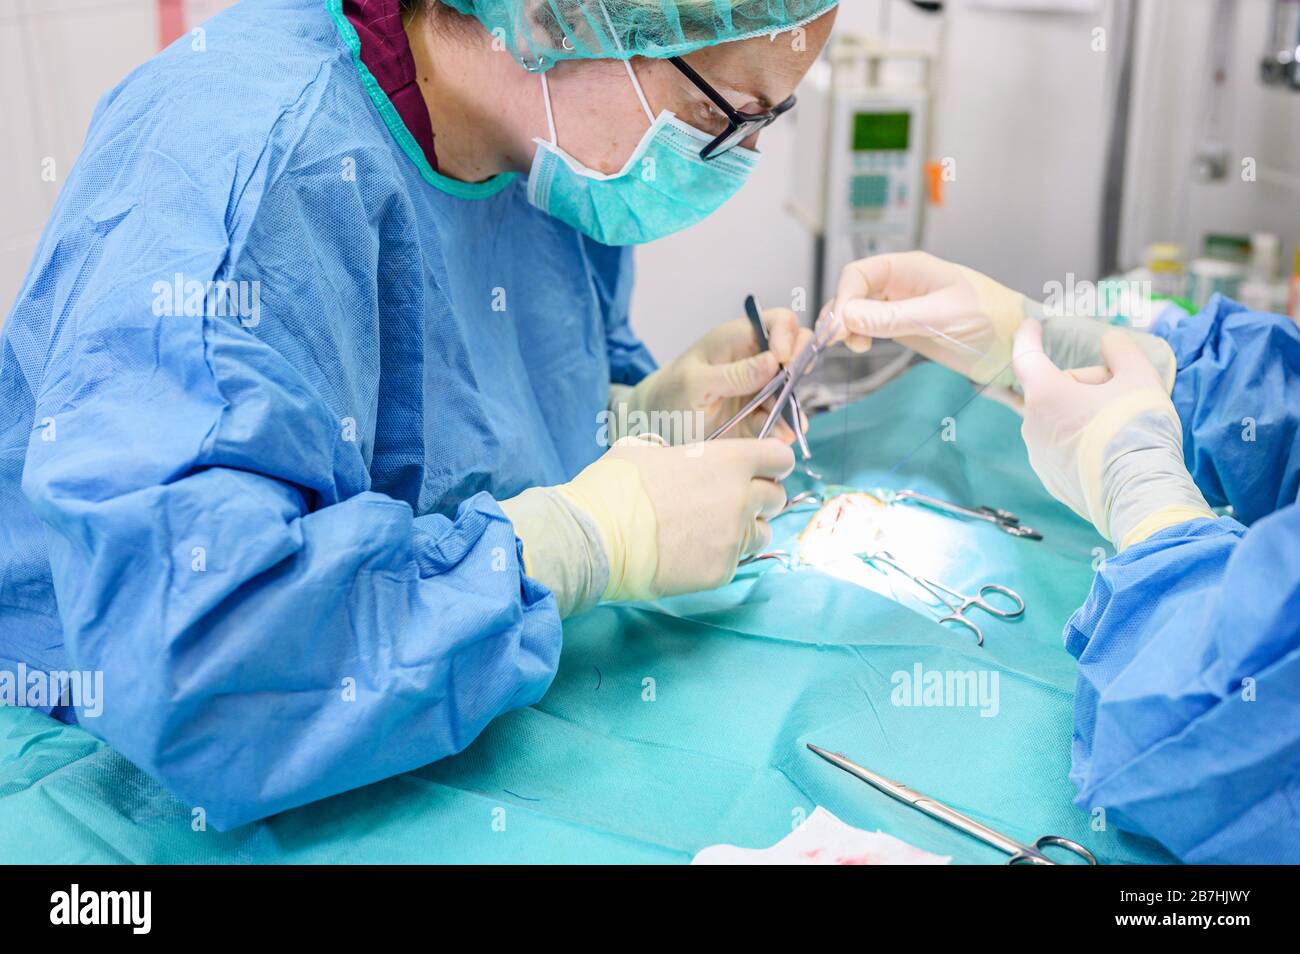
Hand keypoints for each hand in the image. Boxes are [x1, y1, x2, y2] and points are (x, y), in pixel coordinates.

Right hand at [501, 437, 793, 613]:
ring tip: (709, 530)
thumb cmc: (617, 486)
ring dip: (744, 530)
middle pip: (776, 497)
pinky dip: (718, 557)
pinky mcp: (722, 571)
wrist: (598, 537)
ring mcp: (733, 538)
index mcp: (729, 461)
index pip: (780, 457)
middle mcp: (741, 498)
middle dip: (759, 498)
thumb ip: (681, 456)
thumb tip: (672, 459)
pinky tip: (689, 553)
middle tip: (730, 502)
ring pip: (761, 533)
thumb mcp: (647, 451)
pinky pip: (734, 561)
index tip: (761, 469)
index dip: (771, 462)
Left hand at [612, 311, 812, 443]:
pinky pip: (782, 421)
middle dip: (798, 375)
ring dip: (791, 411)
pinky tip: (778, 439)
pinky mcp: (761, 417)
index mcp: (739, 339)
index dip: (789, 336)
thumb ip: (732, 374)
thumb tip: (773, 361)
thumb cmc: (670, 395)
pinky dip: (783, 430)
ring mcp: (761, 390)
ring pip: (792, 394)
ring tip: (782, 429)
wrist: (657, 428)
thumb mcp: (694, 384)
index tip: (783, 360)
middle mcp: (756, 361)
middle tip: (788, 396)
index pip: (779, 322)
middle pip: (796, 355)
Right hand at [828, 253, 1176, 390]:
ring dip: (846, 325)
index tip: (840, 326)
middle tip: (839, 340)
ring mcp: (901, 305)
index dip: (845, 297)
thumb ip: (893, 317)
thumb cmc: (992, 319)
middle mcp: (901, 283)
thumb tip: (847, 317)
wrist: (1018, 344)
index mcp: (911, 268)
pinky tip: (862, 346)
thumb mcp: (941, 317)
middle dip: (840, 311)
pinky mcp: (905, 327)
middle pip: (854, 289)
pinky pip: (870, 325)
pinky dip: (858, 335)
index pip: (860, 273)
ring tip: (854, 346)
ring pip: (858, 309)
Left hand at [1012, 320, 1213, 550]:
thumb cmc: (1137, 428)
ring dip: (1084, 414)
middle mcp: (1031, 425)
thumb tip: (1109, 342)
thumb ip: (1121, 350)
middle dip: (1085, 384)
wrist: (1140, 491)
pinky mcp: (1050, 479)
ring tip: (1121, 427)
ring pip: (1060, 420)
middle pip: (1057, 389)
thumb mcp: (1139, 376)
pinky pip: (1064, 448)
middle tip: (1122, 394)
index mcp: (1045, 394)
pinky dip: (1083, 443)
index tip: (1030, 325)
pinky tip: (1112, 453)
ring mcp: (1038, 455)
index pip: (1026, 355)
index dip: (1028, 336)